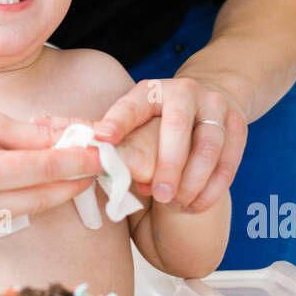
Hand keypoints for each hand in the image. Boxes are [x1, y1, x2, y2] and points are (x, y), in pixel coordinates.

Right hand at [0, 100, 104, 236]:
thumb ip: (31, 133)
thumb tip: (76, 138)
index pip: (44, 169)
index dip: (80, 160)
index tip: (106, 151)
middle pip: (44, 196)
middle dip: (76, 177)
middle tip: (99, 158)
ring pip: (31, 209)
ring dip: (55, 187)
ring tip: (70, 161)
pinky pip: (10, 214)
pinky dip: (30, 196)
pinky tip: (38, 175)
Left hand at [42, 77, 247, 213]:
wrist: (215, 95)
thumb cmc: (162, 119)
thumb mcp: (135, 119)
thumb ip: (105, 134)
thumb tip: (56, 145)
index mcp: (152, 91)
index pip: (133, 104)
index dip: (117, 120)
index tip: (101, 139)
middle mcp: (185, 92)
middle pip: (178, 127)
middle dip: (168, 162)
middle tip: (157, 194)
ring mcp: (215, 106)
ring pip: (208, 144)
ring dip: (193, 178)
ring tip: (177, 203)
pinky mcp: (238, 123)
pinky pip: (230, 158)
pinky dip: (215, 185)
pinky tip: (198, 203)